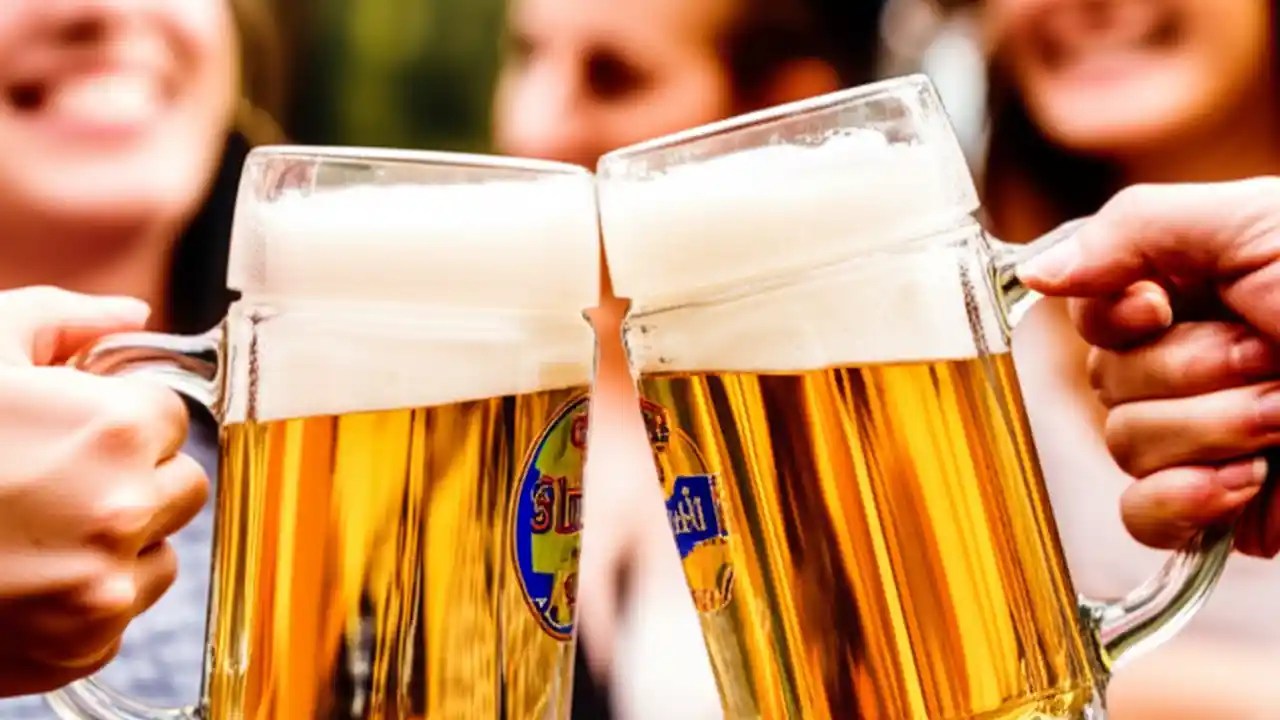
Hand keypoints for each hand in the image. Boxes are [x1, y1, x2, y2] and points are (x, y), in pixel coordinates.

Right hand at [0, 287, 208, 696]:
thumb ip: (64, 318)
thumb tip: (132, 312)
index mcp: (115, 430)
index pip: (172, 418)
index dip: (120, 420)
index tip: (74, 433)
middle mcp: (125, 512)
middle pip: (182, 487)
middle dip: (134, 479)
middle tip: (55, 482)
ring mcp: (105, 589)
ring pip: (160, 554)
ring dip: (118, 545)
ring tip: (32, 534)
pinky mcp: (84, 648)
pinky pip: (121, 612)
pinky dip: (84, 601)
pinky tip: (22, 581)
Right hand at [1019, 178, 1279, 556]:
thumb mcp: (1252, 223)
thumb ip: (1131, 230)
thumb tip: (1036, 273)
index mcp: (1188, 293)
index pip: (1088, 311)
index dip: (1112, 315)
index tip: (1159, 305)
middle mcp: (1185, 366)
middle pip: (1103, 382)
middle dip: (1190, 371)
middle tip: (1268, 353)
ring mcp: (1199, 439)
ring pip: (1121, 446)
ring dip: (1213, 428)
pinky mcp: (1218, 506)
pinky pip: (1143, 515)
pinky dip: (1184, 500)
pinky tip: (1245, 481)